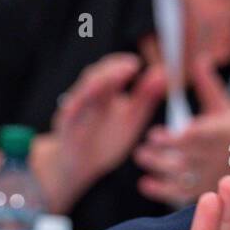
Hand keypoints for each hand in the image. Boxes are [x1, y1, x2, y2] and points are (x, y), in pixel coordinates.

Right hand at [51, 53, 166, 207]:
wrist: (80, 166)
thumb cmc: (106, 139)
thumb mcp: (132, 118)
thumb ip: (146, 97)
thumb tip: (163, 73)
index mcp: (105, 93)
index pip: (112, 71)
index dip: (123, 64)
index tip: (138, 63)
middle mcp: (88, 97)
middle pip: (96, 76)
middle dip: (112, 70)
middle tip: (132, 65)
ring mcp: (75, 111)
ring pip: (83, 92)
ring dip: (98, 83)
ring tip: (114, 77)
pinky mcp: (66, 128)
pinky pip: (69, 115)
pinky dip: (77, 106)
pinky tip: (85, 100)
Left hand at [133, 57, 229, 205]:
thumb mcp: (225, 106)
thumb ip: (208, 85)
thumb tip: (199, 59)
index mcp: (222, 132)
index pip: (202, 136)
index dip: (184, 137)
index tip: (161, 133)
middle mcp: (216, 156)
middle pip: (188, 156)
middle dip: (164, 152)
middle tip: (144, 146)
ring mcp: (210, 175)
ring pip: (182, 175)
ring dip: (159, 168)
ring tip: (141, 157)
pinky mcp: (203, 190)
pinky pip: (181, 194)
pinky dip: (162, 191)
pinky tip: (146, 184)